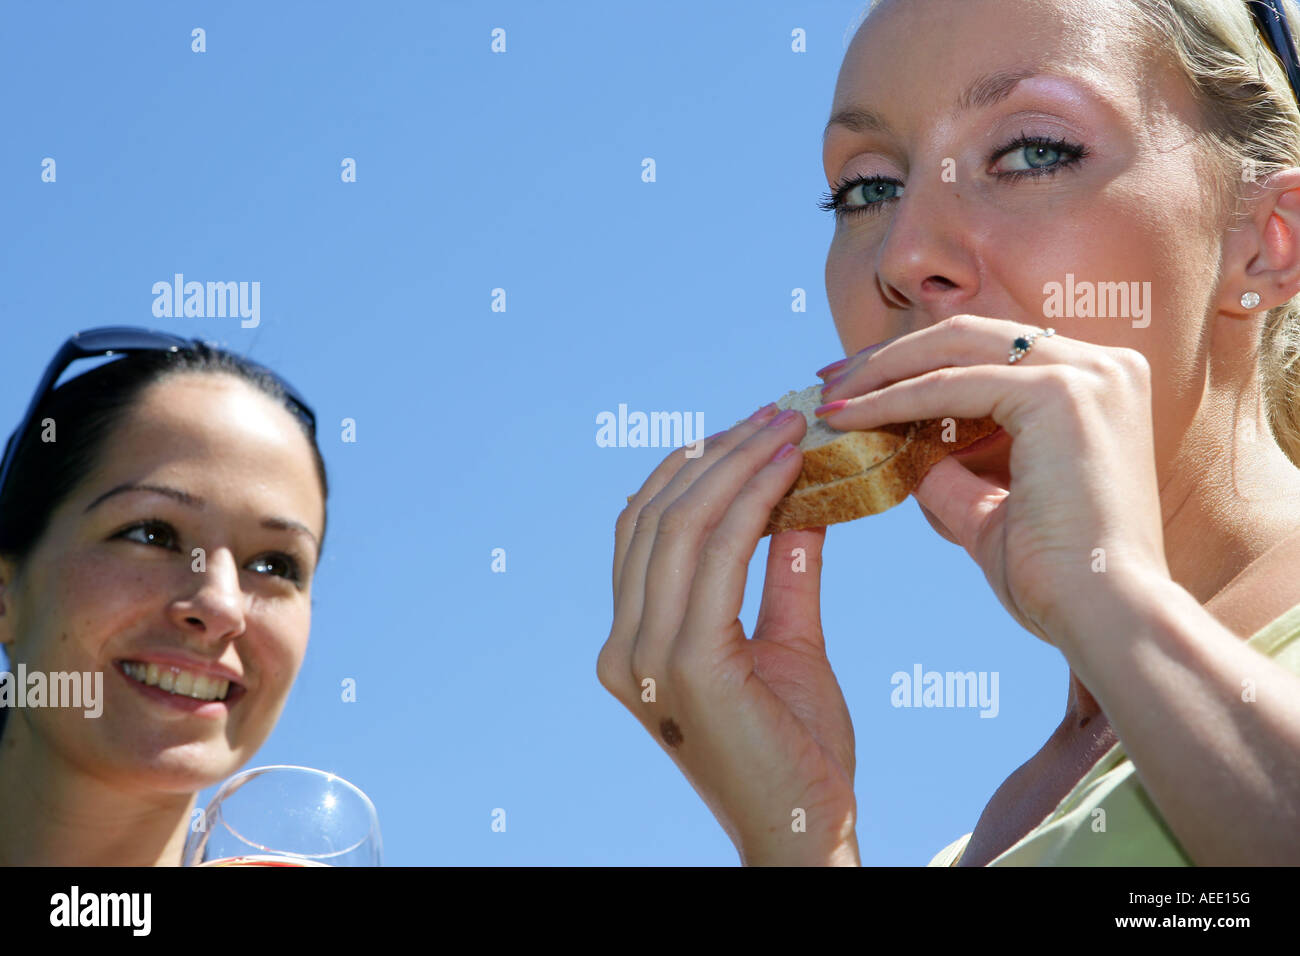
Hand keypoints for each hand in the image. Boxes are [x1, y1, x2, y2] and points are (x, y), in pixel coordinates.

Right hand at [598, 405, 859, 864]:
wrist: (806, 831)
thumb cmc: (797, 748)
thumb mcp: (787, 641)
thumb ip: (784, 573)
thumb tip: (799, 501)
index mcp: (632, 643)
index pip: (645, 530)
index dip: (693, 469)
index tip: (752, 428)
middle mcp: (624, 647)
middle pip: (656, 516)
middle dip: (718, 453)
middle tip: (777, 411)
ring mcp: (647, 656)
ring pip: (680, 525)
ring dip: (737, 464)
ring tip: (788, 425)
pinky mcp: (688, 663)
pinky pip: (717, 555)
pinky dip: (751, 500)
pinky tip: (789, 469)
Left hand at [817, 314, 1171, 647]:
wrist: (1107, 617)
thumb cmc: (1057, 577)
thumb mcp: (990, 509)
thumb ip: (949, 471)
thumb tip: (892, 447)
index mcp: (1096, 386)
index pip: (988, 352)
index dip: (916, 360)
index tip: (856, 383)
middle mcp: (1101, 367)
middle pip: (967, 336)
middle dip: (889, 357)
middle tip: (828, 380)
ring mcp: (1087, 374)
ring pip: (954, 348)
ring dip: (881, 372)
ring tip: (829, 399)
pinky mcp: (1062, 394)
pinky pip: (950, 386)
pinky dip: (893, 400)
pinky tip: (849, 418)